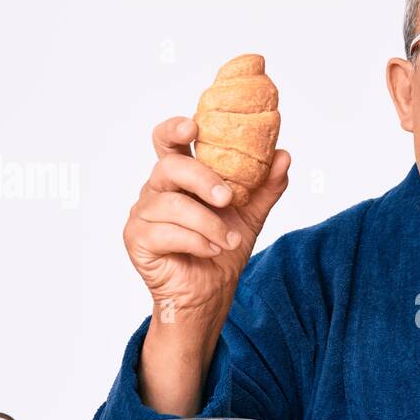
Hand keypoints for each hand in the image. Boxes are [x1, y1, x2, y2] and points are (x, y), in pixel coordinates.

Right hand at [124, 116, 290, 317]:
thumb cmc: (223, 250)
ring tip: (229, 240)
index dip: (175, 128)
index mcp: (180, 177)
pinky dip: (195, 241)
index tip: (193, 127)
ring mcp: (142, 213)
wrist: (211, 293)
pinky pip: (164, 232)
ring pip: (172, 204)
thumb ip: (265, 186)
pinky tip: (211, 251)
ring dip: (208, 223)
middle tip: (228, 199)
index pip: (168, 141)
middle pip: (170, 167)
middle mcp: (156, 189)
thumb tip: (283, 155)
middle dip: (203, 180)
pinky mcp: (136, 238)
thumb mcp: (250, 215)